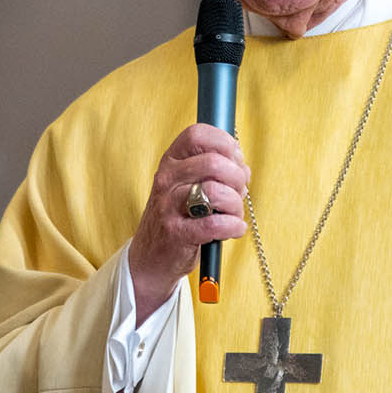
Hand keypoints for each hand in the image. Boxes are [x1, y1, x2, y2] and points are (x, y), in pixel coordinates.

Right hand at [130, 123, 250, 320]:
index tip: (235, 158)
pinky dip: (234, 226)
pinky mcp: (177, 234)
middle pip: (214, 162)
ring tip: (234, 214)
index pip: (197, 134)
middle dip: (237, 177)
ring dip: (236, 205)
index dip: (224, 142)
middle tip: (239, 191)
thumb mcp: (185, 185)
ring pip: (216, 192)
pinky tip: (235, 229)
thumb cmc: (177, 218)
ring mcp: (169, 206)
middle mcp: (167, 179)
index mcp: (170, 162)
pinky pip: (216, 224)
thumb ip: (211, 170)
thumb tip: (242, 165)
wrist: (150, 258)